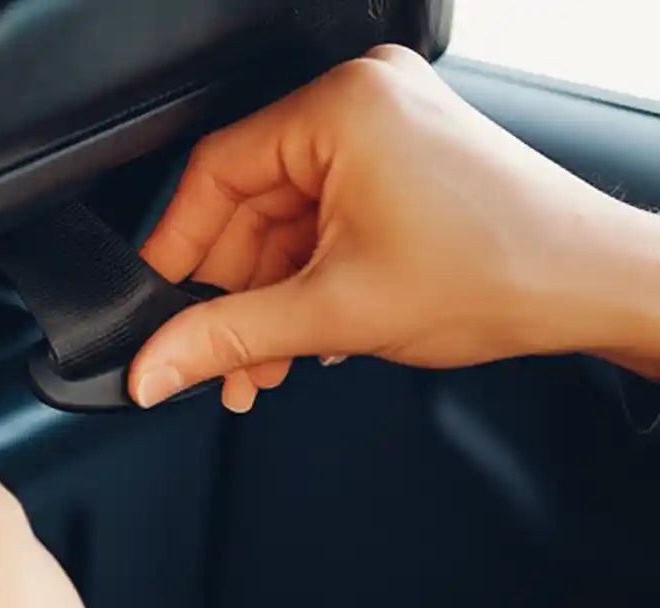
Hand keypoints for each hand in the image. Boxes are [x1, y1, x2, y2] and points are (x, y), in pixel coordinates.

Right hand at [131, 44, 659, 410]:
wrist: (596, 286)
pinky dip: (309, 273)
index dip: (179, 247)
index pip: (215, 171)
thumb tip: (154, 365)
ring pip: (288, 217)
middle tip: (220, 358)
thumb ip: (227, 338)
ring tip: (270, 362)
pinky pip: (325, 213)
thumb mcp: (334, 313)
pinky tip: (308, 331)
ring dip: (272, 295)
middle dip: (236, 292)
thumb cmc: (500, 273)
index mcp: (339, 109)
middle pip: (251, 202)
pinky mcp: (404, 155)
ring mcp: (386, 125)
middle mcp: (361, 100)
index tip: (157, 302)